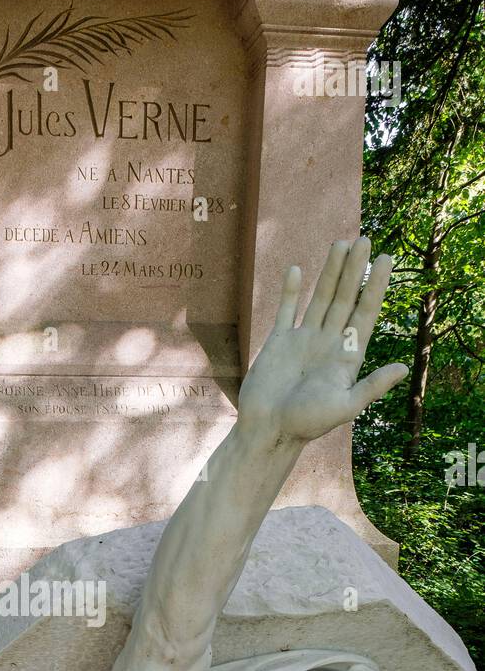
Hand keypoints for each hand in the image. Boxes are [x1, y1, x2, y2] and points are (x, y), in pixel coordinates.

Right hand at [237, 237, 407, 444]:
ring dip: (331, 272)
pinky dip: (290, 291)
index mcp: (347, 356)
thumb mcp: (345, 406)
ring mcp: (303, 340)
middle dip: (355, 270)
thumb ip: (372, 386)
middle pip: (345, 298)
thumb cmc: (306, 424)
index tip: (386, 259)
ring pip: (320, 298)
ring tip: (340, 243)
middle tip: (364, 240)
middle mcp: (328, 343)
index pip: (365, 313)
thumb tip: (403, 368)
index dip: (376, 286)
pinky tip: (296, 270)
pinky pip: (287, 311)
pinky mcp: (278, 343)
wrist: (267, 431)